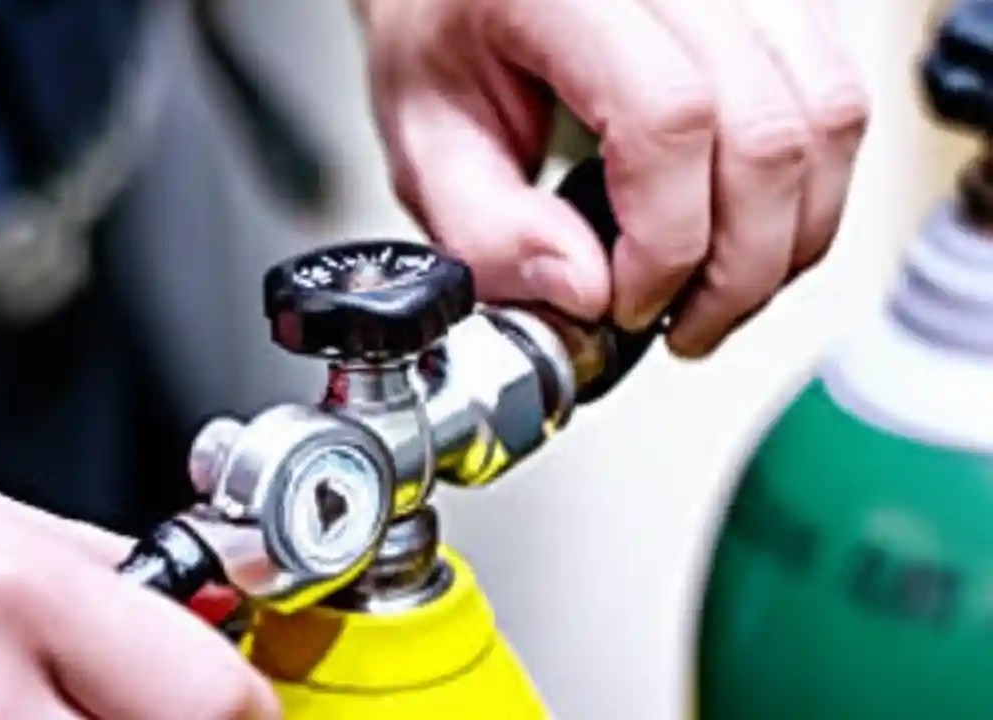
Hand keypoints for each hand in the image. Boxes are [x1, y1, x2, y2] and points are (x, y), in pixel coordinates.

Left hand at [356, 0, 869, 356]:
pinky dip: (808, 188)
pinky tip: (750, 230)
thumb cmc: (444, 32)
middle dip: (740, 267)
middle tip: (684, 326)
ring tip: (719, 292)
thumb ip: (485, 228)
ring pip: (828, 115)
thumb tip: (583, 293)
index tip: (628, 304)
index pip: (669, 116)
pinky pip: (836, 97)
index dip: (667, 240)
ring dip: (789, 237)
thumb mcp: (423, 138)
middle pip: (769, 128)